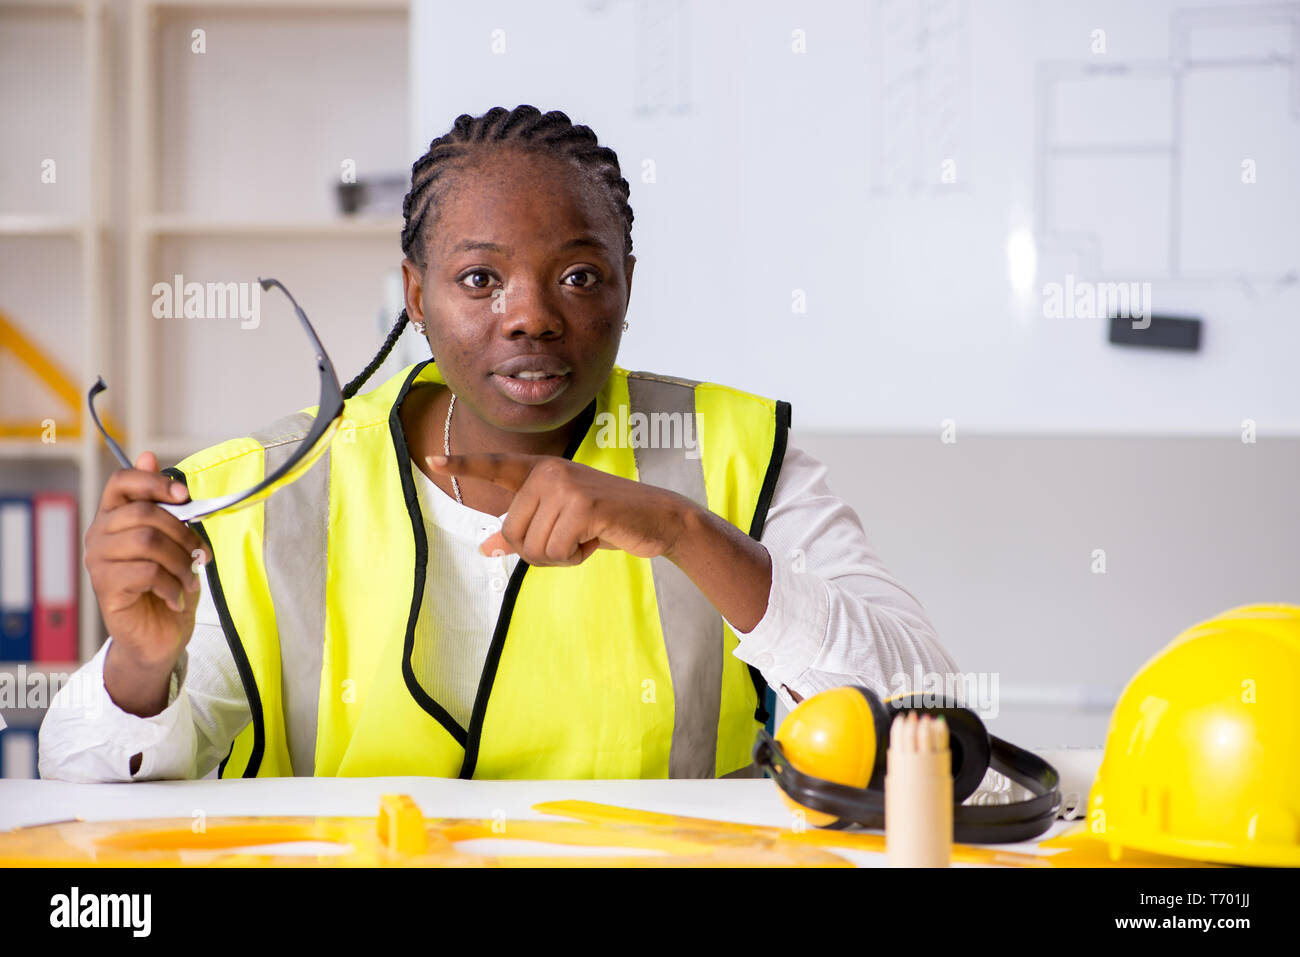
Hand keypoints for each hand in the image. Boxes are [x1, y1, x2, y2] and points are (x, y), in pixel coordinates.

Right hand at [85, 451, 209, 677]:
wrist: (159, 635)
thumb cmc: (167, 584)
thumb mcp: (174, 540)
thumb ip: (163, 504)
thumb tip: (148, 456)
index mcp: (115, 516)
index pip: (122, 482)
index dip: (155, 483)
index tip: (185, 497)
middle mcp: (99, 535)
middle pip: (144, 513)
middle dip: (183, 533)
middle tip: (199, 554)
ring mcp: (98, 561)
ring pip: (148, 542)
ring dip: (180, 561)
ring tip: (189, 578)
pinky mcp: (105, 587)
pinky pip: (147, 572)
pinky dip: (172, 584)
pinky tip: (176, 597)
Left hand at [426, 452, 695, 565]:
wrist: (657, 519)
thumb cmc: (605, 522)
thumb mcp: (560, 525)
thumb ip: (524, 530)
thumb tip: (485, 547)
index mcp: (541, 471)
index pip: (496, 466)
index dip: (463, 465)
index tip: (432, 458)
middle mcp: (549, 472)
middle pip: (513, 533)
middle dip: (540, 552)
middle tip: (571, 541)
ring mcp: (565, 485)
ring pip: (534, 546)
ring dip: (560, 556)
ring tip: (586, 536)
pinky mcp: (583, 504)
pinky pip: (557, 550)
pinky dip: (576, 556)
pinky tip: (597, 538)